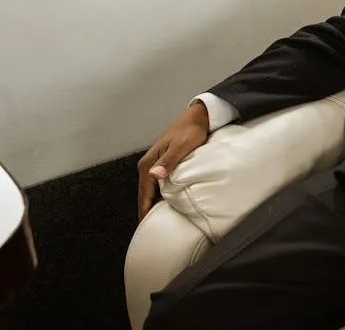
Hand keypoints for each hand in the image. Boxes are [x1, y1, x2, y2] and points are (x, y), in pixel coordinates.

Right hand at [137, 102, 209, 220]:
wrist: (197, 118)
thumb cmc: (190, 131)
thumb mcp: (181, 146)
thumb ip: (169, 160)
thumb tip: (154, 175)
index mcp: (148, 163)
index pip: (144, 194)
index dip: (144, 211)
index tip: (145, 228)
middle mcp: (148, 165)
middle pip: (145, 194)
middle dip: (146, 211)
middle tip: (151, 230)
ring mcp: (155, 165)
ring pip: (151, 190)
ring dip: (153, 204)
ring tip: (158, 221)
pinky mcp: (163, 164)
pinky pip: (158, 185)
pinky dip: (160, 195)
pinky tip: (166, 203)